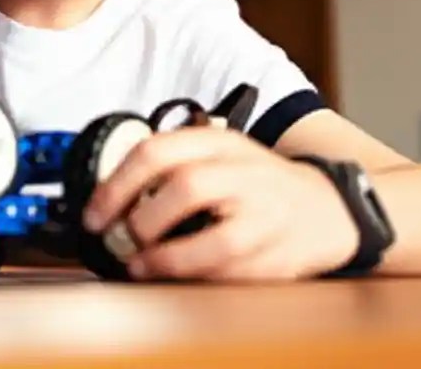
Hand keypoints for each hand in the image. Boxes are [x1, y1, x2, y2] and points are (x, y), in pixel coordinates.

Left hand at [81, 127, 359, 280]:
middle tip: (119, 237)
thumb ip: (170, 165)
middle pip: (186, 187)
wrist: (327, 208)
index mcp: (219, 143)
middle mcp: (244, 173)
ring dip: (166, 257)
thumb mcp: (217, 155)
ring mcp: (265, 215)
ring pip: (216, 238)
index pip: (158, 151)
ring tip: (138, 263)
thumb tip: (105, 196)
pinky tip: (171, 276)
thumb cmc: (258, 183)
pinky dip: (194, 277)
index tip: (93, 213)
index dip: (116, 185)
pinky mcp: (277, 255)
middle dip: (142, 220)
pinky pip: (232, 272)